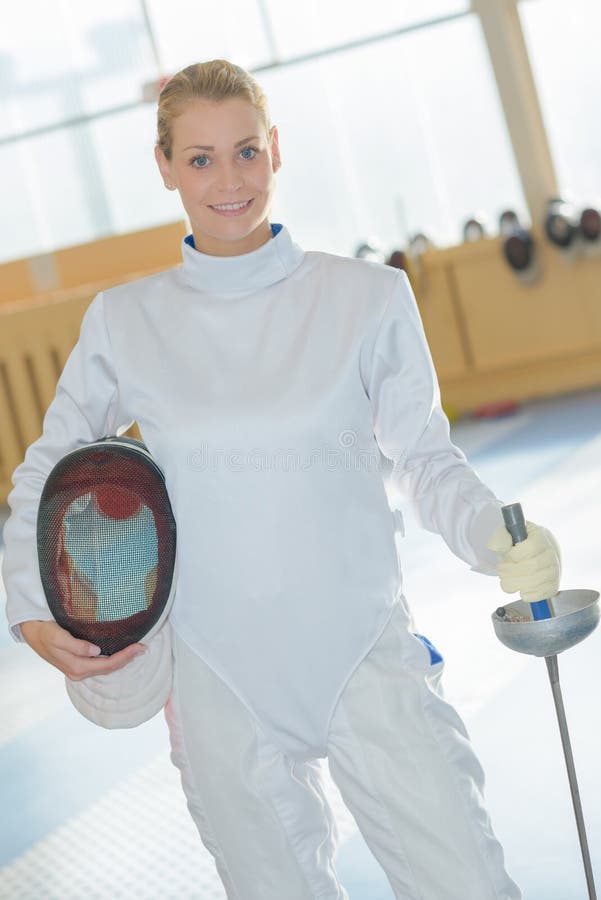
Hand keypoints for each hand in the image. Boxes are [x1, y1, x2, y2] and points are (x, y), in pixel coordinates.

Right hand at [19, 620, 146, 680]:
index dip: (125, 657)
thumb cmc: (45, 632)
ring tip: (137, 650)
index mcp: (76, 667)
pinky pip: (101, 664)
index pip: (108, 664)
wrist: (32, 633)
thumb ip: (76, 646)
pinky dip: (113, 658)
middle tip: (144, 647)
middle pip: (110, 668)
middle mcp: (79, 672)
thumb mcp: (57, 637)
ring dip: (122, 659)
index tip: (139, 647)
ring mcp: (79, 669)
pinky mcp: (79, 663)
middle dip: (127, 659)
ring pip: (106, 667)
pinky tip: (121, 652)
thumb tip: (95, 651)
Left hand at [487, 520, 560, 602]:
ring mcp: (554, 570)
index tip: (506, 557)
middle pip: (531, 567)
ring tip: (506, 580)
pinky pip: (539, 594)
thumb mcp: (507, 536)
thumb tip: (494, 546)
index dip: (514, 555)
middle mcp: (551, 553)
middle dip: (510, 571)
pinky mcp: (553, 586)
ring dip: (514, 584)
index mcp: (540, 536)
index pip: (531, 547)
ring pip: (534, 582)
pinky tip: (519, 588)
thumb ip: (500, 538)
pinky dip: (525, 594)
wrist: (535, 554)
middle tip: (501, 570)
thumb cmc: (518, 545)